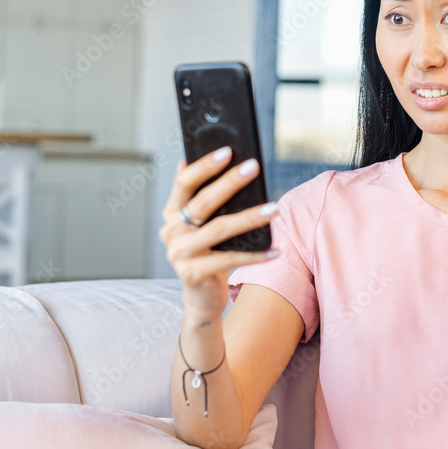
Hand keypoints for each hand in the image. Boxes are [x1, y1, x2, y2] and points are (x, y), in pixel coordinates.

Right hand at [158, 148, 279, 315]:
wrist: (202, 297)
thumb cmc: (208, 253)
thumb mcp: (204, 225)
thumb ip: (204, 199)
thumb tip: (211, 161)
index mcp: (171, 214)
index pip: (184, 182)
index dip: (204, 166)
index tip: (227, 151)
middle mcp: (171, 231)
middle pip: (203, 202)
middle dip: (230, 182)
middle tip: (253, 166)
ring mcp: (179, 253)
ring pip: (219, 229)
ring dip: (249, 218)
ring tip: (274, 209)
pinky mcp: (193, 273)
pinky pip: (230, 259)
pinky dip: (256, 254)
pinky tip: (276, 249)